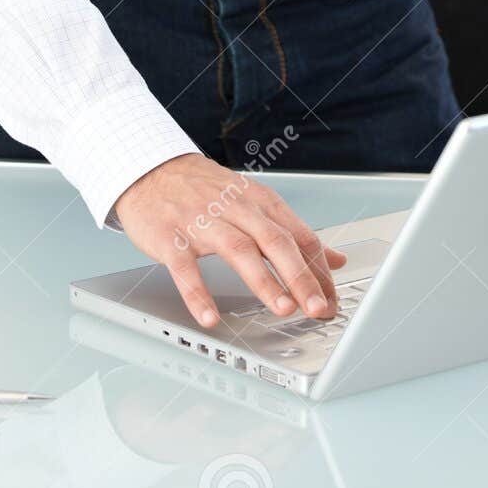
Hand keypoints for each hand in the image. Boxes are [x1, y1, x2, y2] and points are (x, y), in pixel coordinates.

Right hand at [113, 152, 346, 329]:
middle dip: (300, 276)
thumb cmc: (206, 192)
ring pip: (239, 250)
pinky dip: (198, 293)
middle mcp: (235, 209)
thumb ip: (294, 234)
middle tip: (317, 307)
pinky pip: (186, 268)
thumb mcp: (255, 203)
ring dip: (263, 281)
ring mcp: (202, 222)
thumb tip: (335, 259)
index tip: (332, 299)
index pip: (299, 236)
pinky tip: (209, 316)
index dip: (319, 269)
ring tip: (282, 309)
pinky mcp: (171, 237)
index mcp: (260, 202)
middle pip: (275, 241)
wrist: (151, 170)